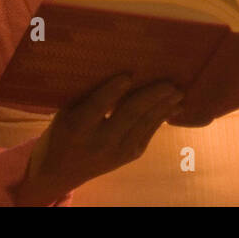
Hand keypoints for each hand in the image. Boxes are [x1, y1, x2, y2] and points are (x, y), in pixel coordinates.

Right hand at [15, 74, 182, 205]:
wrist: (60, 171)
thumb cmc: (63, 131)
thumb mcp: (65, 113)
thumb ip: (88, 96)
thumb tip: (121, 65)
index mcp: (77, 127)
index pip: (97, 107)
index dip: (112, 90)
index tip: (128, 74)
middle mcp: (99, 141)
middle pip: (129, 115)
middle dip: (151, 96)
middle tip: (169, 81)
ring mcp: (118, 152)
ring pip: (145, 124)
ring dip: (164, 106)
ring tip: (178, 91)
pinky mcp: (130, 156)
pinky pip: (149, 133)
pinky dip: (163, 117)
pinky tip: (175, 105)